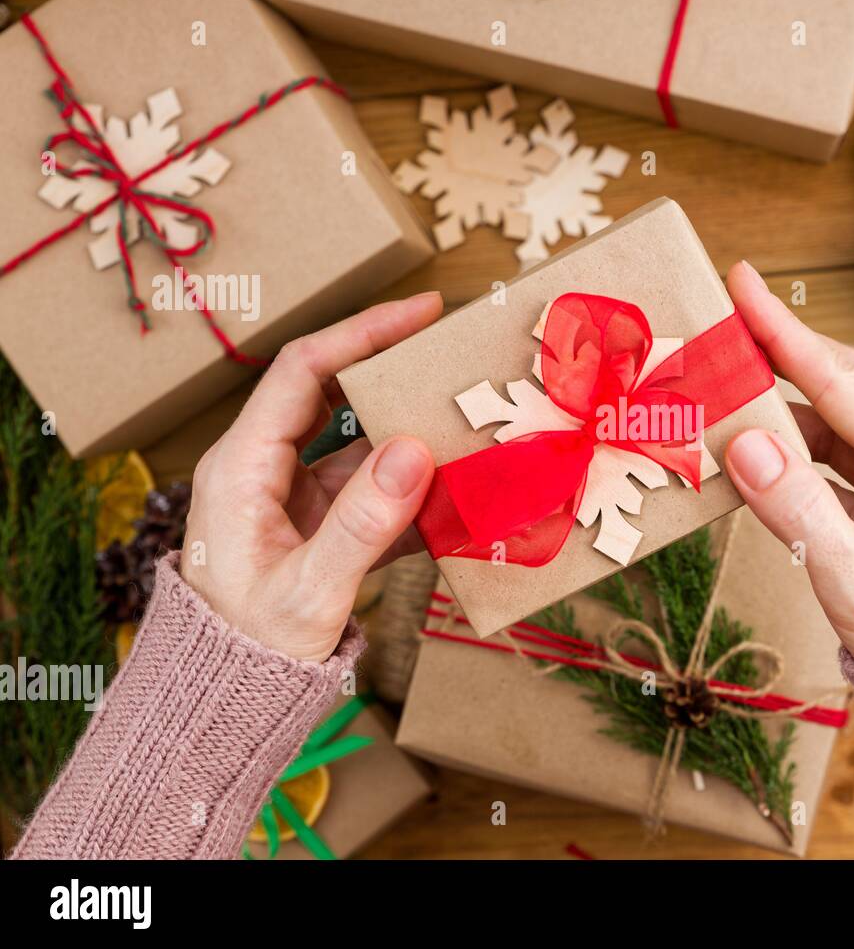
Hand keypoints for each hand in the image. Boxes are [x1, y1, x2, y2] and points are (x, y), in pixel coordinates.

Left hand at [181, 294, 441, 662]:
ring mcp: (291, 496)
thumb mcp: (309, 589)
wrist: (228, 700)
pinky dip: (411, 489)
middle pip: (331, 392)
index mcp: (243, 466)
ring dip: (410, 432)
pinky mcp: (316, 525)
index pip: (303, 372)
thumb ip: (362, 522)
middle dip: (391, 368)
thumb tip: (415, 449)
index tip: (421, 311)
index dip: (361, 332)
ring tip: (467, 420)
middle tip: (451, 352)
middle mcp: (263, 468)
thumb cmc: (250, 648)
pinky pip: (369, 490)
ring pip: (357, 442)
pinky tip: (455, 494)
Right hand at [722, 262, 853, 664]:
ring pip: (842, 421)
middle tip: (728, 316)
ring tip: (729, 386)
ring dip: (786, 403)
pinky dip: (798, 447)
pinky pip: (843, 456)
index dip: (787, 335)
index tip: (745, 285)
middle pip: (847, 388)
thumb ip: (798, 512)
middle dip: (785, 351)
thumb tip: (745, 444)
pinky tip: (761, 445)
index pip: (846, 387)